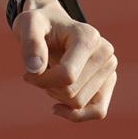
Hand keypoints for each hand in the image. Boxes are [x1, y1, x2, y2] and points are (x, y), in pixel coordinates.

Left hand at [14, 0, 116, 122]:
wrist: (51, 25)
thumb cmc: (39, 24)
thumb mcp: (27, 24)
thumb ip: (30, 42)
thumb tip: (35, 69)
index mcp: (89, 37)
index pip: (66, 76)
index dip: (41, 80)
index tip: (27, 73)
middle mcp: (106, 53)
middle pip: (72, 93)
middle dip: (48, 88)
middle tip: (38, 73)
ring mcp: (110, 69)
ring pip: (80, 104)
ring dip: (58, 96)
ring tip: (51, 77)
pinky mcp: (108, 82)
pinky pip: (98, 111)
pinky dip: (76, 114)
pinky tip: (58, 106)